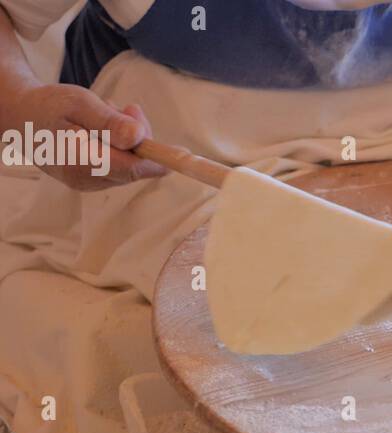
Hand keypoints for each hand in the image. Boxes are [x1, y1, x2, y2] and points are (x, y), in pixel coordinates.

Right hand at [5, 84, 165, 190]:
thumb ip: (109, 122)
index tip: (183, 152)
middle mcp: (86, 180)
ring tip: (108, 112)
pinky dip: (120, 147)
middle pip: (135, 167)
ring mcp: (88, 184)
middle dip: (141, 139)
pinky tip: (104, 128)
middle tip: (129, 107)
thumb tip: (139, 137)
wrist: (21, 116)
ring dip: (130, 141)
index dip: (160, 159)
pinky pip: (120, 166)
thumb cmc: (49, 105)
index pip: (133, 168)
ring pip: (130, 166)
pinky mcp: (91, 181)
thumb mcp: (79, 103)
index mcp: (81, 161)